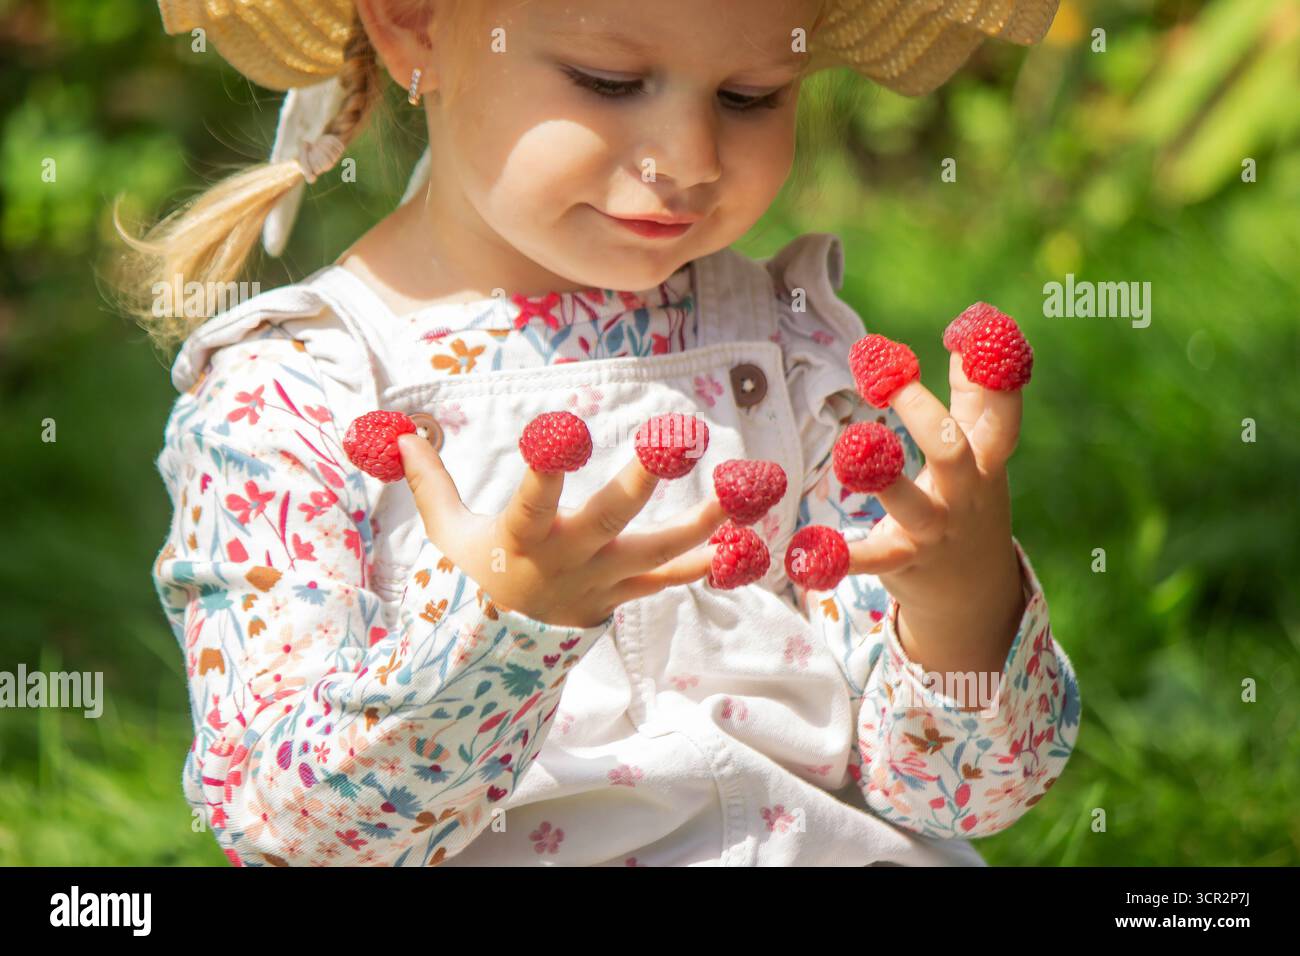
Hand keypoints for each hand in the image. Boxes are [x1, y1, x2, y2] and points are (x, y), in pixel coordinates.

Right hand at [397, 433, 727, 628]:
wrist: (498, 659)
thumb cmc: (472, 581)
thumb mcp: (446, 534)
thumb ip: (429, 481)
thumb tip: (398, 434)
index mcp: (521, 538)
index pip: (531, 499)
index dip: (545, 469)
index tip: (563, 432)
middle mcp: (567, 558)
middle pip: (608, 519)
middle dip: (641, 482)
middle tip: (672, 443)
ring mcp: (601, 580)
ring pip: (655, 553)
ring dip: (698, 523)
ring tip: (736, 494)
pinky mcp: (621, 594)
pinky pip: (668, 581)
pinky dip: (704, 563)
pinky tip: (741, 541)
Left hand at [848, 353, 1026, 678]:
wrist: (975, 594)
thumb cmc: (969, 502)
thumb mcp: (979, 452)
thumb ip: (973, 395)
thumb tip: (970, 335)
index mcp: (985, 460)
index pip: (1001, 412)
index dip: (994, 371)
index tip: (972, 327)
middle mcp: (965, 494)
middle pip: (953, 450)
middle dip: (923, 414)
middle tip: (889, 379)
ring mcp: (935, 530)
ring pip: (913, 505)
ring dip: (885, 479)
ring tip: (852, 451)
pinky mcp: (902, 563)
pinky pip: (869, 561)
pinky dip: (836, 559)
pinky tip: (800, 554)